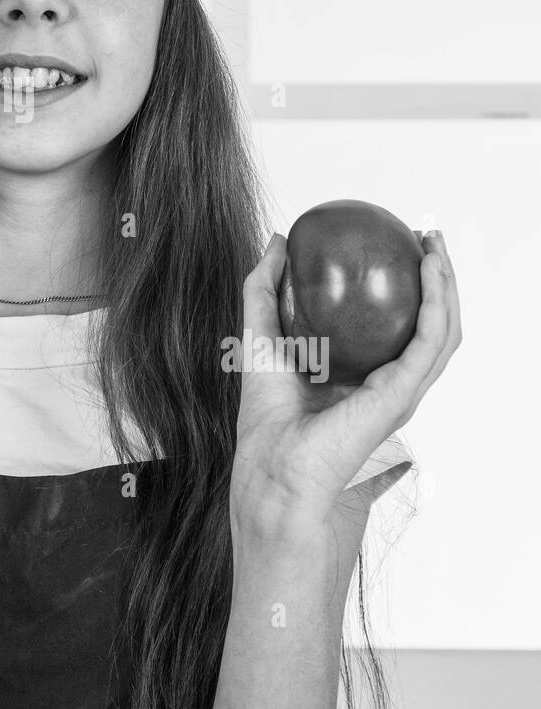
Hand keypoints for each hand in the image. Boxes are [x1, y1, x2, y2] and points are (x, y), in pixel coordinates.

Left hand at [230, 229, 460, 539]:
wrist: (275, 472)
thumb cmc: (266, 419)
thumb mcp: (260, 335)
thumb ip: (264, 288)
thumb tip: (276, 239)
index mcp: (360, 376)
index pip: (395, 327)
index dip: (404, 285)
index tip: (399, 243)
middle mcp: (387, 384)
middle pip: (428, 326)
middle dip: (436, 279)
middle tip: (426, 236)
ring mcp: (400, 391)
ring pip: (442, 331)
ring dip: (447, 285)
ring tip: (434, 246)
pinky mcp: (402, 394)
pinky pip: (432, 342)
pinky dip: (438, 304)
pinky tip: (432, 273)